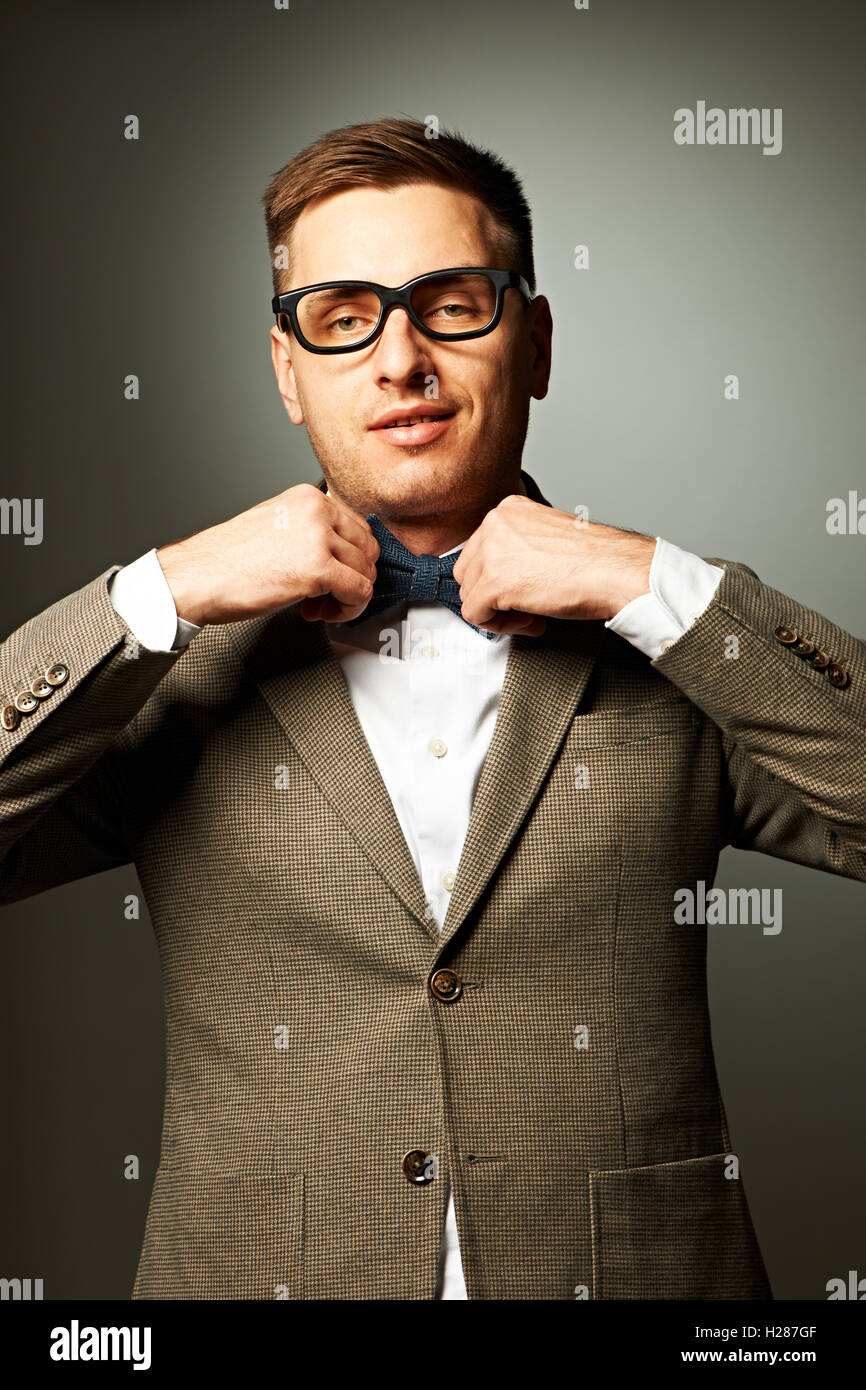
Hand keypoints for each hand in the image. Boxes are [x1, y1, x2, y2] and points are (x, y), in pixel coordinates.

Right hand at [156, 484, 378, 626]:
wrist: (198, 577)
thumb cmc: (228, 560)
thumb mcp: (278, 528)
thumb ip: (312, 533)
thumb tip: (343, 555)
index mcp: (307, 498)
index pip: (358, 528)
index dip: (350, 559)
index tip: (333, 575)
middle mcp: (317, 511)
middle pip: (368, 550)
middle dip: (353, 578)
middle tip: (327, 594)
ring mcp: (319, 538)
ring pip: (366, 573)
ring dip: (347, 597)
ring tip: (318, 606)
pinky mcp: (319, 568)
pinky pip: (359, 592)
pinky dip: (347, 609)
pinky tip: (321, 611)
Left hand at [452, 495, 655, 635]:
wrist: (616, 570)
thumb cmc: (596, 560)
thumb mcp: (547, 538)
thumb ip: (518, 548)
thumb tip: (502, 576)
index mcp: (508, 510)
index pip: (479, 551)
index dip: (500, 578)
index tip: (525, 588)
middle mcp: (495, 524)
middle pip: (468, 572)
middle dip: (494, 596)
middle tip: (528, 605)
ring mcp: (491, 552)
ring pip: (470, 595)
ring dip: (499, 612)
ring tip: (533, 613)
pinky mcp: (493, 583)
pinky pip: (475, 615)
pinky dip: (499, 627)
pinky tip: (532, 620)